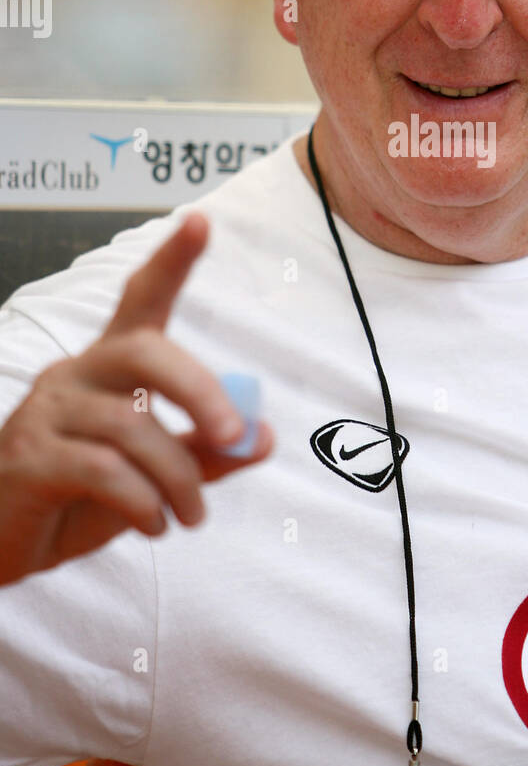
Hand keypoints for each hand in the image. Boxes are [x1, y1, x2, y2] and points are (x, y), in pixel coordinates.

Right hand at [0, 213, 272, 586]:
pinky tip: (155, 525)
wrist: (0, 544)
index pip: (141, 299)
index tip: (201, 221)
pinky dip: (144, 503)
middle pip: (144, 351)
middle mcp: (75, 374)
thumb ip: (205, 455)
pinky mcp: (28, 458)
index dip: (172, 261)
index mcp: (109, 366)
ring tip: (190, 517)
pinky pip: (104, 471)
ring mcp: (47, 412)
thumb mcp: (154, 478)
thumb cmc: (79, 499)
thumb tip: (264, 438)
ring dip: (179, 477)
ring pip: (131, 425)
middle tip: (234, 436)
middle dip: (200, 390)